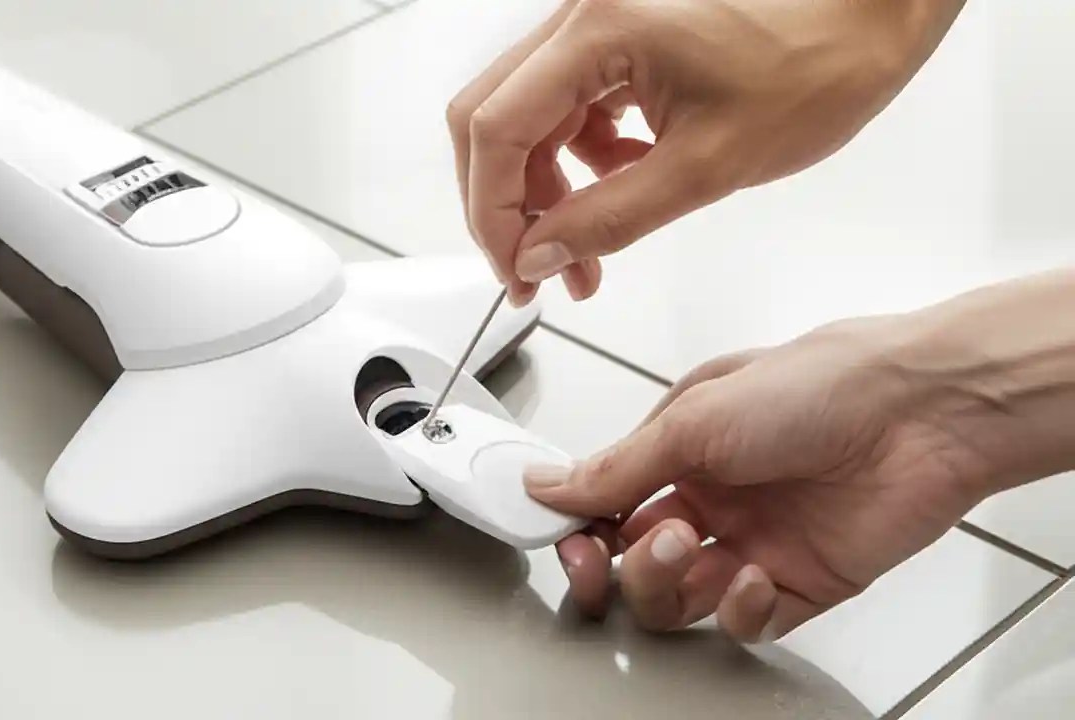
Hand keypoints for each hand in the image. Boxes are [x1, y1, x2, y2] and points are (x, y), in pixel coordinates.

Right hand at [447, 0, 965, 304]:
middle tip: (534, 269)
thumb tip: (541, 255)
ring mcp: (598, 23)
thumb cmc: (819, 62)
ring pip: (525, 117)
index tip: (516, 269)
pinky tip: (622, 187)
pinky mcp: (618, 39)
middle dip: (506, 204)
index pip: (494, 129)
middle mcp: (584, 13)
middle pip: (490, 118)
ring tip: (588, 246)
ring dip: (544, 189)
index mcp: (600, 29)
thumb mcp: (708, 166)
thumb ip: (610, 218)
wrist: (873, 14)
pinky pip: (566, 106)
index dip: (492, 212)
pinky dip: (578, 160)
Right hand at [525, 270, 1074, 640]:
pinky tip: (755, 577)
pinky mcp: (801, 582)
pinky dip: (739, 610)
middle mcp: (715, 498)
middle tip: (617, 553)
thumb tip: (548, 483)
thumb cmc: (819, 386)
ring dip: (669, 583)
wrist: (923, 413)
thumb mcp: (695, 418)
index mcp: (682, 450)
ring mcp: (756, 541)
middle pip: (635, 560)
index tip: (566, 538)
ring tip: (690, 548)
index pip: (609, 505)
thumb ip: (617, 466)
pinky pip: (746, 621)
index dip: (582, 528)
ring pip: (680, 597)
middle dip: (617, 566)